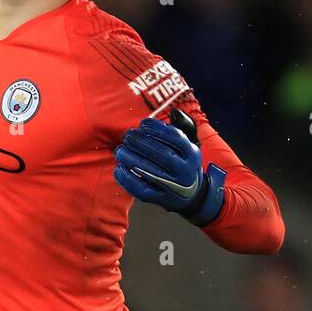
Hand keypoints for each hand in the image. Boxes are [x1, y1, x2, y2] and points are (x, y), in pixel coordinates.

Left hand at [114, 110, 225, 224]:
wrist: (191, 196)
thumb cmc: (183, 163)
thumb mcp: (188, 145)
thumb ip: (182, 127)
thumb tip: (174, 111)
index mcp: (192, 154)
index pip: (176, 139)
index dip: (158, 129)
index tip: (142, 124)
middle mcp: (185, 171)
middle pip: (162, 155)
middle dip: (142, 143)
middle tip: (127, 136)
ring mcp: (173, 187)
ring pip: (151, 172)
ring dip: (132, 159)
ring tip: (120, 150)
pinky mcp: (160, 199)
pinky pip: (142, 190)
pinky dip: (128, 180)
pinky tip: (119, 169)